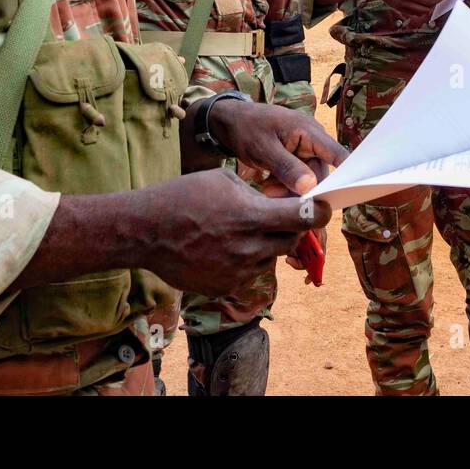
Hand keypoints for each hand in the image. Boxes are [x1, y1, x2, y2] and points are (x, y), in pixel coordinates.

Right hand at [135, 169, 330, 295]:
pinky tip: (219, 247)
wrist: (145, 231)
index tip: (324, 208)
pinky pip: (247, 273)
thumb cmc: (183, 197)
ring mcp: (237, 272)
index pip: (304, 219)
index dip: (319, 213)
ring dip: (262, 245)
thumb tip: (281, 201)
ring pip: (268, 258)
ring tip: (234, 231)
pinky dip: (242, 261)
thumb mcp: (224, 180)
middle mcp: (249, 248)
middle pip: (290, 241)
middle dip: (288, 229)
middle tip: (273, 217)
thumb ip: (257, 194)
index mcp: (251, 217)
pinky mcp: (224, 287)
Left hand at [208, 98, 346, 195]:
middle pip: (321, 174)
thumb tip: (310, 187)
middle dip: (302, 189)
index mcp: (310, 132)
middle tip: (273, 196)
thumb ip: (287, 167)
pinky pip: (299, 178)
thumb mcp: (263, 149)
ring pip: (309, 179)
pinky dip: (286, 185)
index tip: (347, 195)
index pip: (338, 154)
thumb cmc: (247, 128)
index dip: (348, 174)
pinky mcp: (297, 158)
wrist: (231, 121)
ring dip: (291, 189)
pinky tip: (268, 186)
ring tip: (266, 190)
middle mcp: (313, 140)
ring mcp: (306, 149)